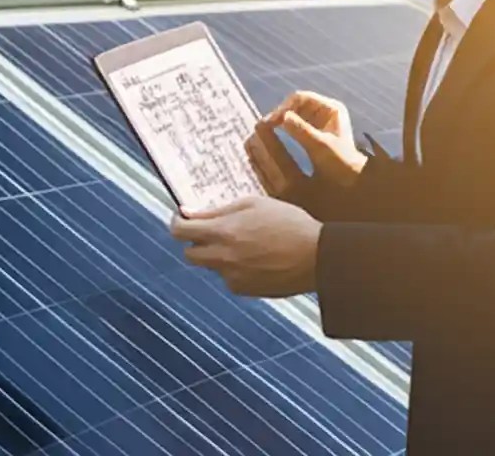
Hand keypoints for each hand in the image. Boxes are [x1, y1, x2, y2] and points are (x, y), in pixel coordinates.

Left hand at [170, 196, 321, 297]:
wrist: (317, 257)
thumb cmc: (288, 223)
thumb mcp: (253, 204)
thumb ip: (218, 210)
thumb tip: (190, 213)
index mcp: (223, 233)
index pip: (179, 231)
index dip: (177, 222)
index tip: (183, 217)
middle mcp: (222, 258)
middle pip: (189, 254)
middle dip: (195, 242)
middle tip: (212, 231)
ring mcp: (233, 277)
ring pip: (212, 265)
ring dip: (219, 254)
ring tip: (248, 243)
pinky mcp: (245, 290)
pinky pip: (230, 277)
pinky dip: (237, 268)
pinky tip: (260, 258)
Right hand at [255, 91, 366, 187]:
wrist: (352, 180)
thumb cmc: (340, 163)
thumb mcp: (319, 146)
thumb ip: (301, 130)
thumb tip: (281, 117)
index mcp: (331, 108)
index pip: (301, 98)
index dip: (284, 107)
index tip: (271, 121)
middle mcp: (325, 110)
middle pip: (296, 104)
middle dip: (280, 113)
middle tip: (264, 126)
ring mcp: (319, 120)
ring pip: (293, 113)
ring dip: (280, 119)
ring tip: (266, 129)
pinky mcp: (314, 131)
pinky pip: (295, 123)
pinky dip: (284, 127)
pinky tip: (274, 134)